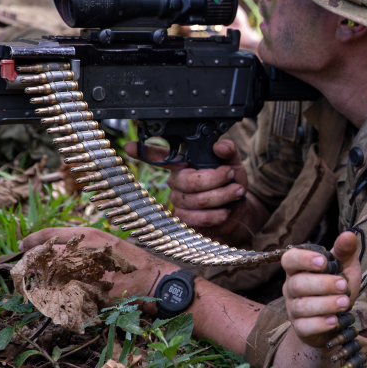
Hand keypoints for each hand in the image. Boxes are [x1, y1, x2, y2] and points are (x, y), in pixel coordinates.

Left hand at [18, 226, 163, 301]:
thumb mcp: (108, 245)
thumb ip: (85, 246)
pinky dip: (53, 294)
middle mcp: (84, 251)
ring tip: (33, 281)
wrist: (153, 279)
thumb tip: (62, 250)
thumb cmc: (131, 262)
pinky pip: (62, 292)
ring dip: (39, 278)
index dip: (33, 239)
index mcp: (90, 236)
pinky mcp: (88, 291)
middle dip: (31, 260)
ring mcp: (85, 272)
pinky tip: (50, 297)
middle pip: (45, 254)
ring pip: (50, 274)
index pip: (52, 234)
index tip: (22, 245)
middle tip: (23, 266)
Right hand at [125, 137, 247, 230]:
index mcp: (184, 165)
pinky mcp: (185, 221)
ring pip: (197, 200)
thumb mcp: (233, 163)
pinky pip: (198, 218)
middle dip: (215, 178)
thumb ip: (228, 151)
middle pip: (188, 180)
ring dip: (222, 195)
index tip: (129, 146)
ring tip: (235, 191)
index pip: (160, 157)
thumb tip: (219, 146)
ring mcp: (179, 202)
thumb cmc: (231, 183)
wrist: (238, 211)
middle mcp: (176, 182)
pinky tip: (225, 210)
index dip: (143, 152)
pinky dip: (217, 214)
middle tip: (230, 174)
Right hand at [282, 231, 361, 347]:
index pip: (290, 259)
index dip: (304, 259)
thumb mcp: (345, 267)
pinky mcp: (300, 328)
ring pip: (302, 306)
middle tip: (344, 286)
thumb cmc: (338, 287)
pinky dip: (321, 323)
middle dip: (323, 284)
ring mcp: (293, 308)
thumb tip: (348, 235)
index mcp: (299, 268)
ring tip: (345, 303)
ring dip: (325, 304)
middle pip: (298, 284)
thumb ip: (345, 251)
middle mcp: (291, 287)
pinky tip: (335, 320)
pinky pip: (304, 326)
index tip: (324, 262)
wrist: (338, 318)